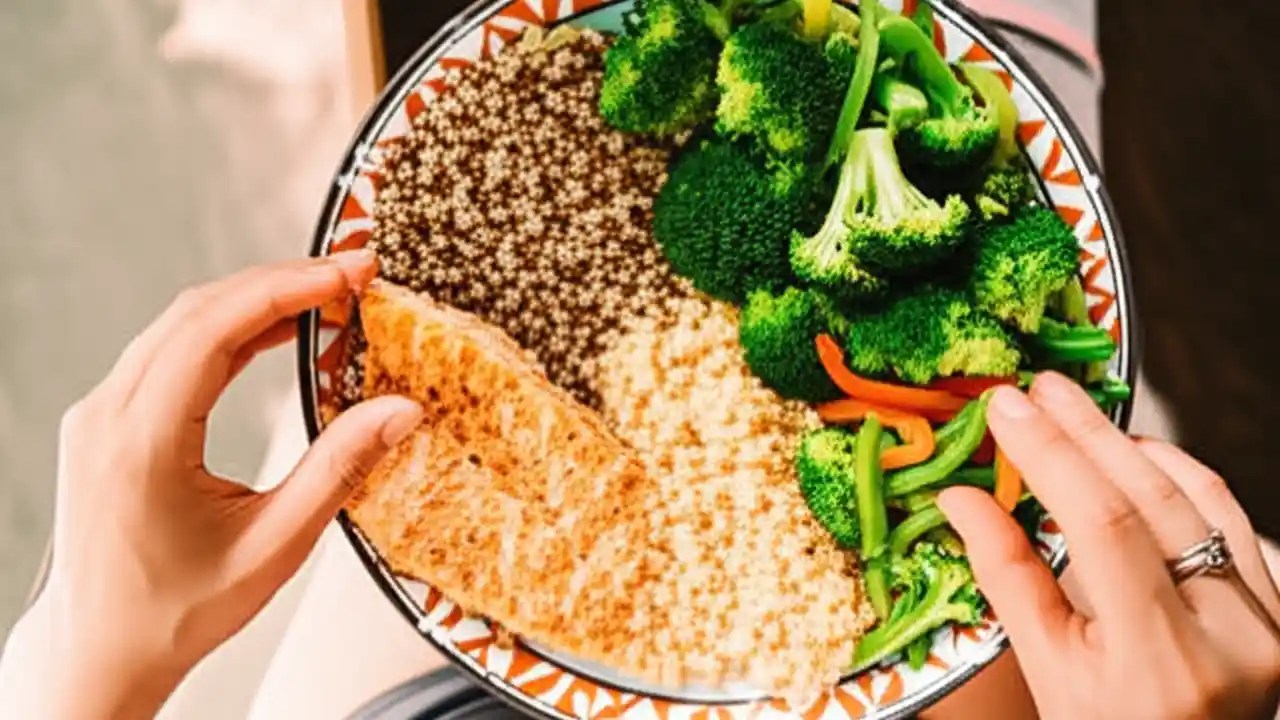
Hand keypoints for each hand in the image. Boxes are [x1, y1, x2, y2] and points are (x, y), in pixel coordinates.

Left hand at [0, 251, 422, 718]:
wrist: (98, 654)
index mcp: (140, 443)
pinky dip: (229, 332)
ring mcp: (100, 416)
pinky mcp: (108, 423)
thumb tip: (402, 410)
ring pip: (181, 325)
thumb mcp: (273, 547)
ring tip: (328, 295)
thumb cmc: (179, 612)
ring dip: (255, 302)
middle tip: (353, 272)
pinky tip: (277, 331)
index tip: (351, 273)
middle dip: (280, 281)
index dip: (287, 288)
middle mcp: (107, 416)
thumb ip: (339, 470)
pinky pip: (170, 353)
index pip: (212, 329)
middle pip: (196, 311)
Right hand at [939, 373, 1279, 719]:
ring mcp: (1267, 624)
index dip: (1051, 455)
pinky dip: (1181, 477)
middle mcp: (1230, 638)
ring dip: (1132, 446)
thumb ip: (1007, 580)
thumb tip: (960, 497)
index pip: (1104, 526)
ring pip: (1201, 501)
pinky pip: (1230, 522)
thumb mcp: (1048, 673)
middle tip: (1037, 389)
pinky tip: (1136, 453)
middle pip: (1155, 500)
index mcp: (1158, 661)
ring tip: (1075, 411)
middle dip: (1086, 433)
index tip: (1006, 409)